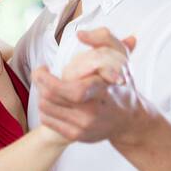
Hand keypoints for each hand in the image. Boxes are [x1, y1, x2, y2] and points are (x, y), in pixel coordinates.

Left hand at [35, 27, 150, 144]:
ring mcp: (82, 127)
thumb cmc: (122, 85)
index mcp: (100, 91)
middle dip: (40, 83)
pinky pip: (48, 121)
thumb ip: (103, 38)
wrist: (129, 120)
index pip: (68, 90)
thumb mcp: (120, 56)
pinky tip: (53, 100)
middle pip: (50, 98)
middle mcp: (91, 112)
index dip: (47, 80)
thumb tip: (80, 34)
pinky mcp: (76, 136)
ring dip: (42, 95)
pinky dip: (45, 109)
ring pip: (45, 109)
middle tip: (42, 74)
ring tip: (49, 86)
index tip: (42, 69)